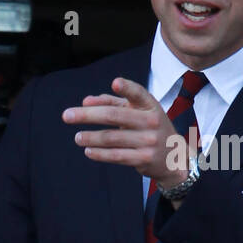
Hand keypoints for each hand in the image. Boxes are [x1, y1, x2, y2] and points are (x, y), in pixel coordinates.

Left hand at [64, 78, 191, 190]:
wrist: (175, 156)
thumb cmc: (148, 128)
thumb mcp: (137, 112)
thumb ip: (112, 103)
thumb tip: (85, 101)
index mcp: (150, 105)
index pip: (139, 93)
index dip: (127, 88)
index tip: (115, 83)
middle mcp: (151, 121)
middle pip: (114, 115)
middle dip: (87, 115)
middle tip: (66, 115)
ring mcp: (148, 141)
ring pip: (111, 138)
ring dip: (90, 137)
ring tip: (77, 137)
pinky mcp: (144, 158)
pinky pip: (116, 156)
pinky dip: (99, 153)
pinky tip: (88, 150)